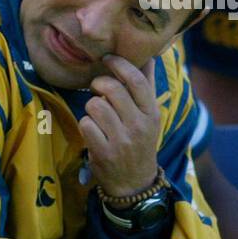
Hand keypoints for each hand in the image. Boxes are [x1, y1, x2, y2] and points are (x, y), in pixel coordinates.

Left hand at [80, 55, 161, 197]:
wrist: (134, 182)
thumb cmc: (140, 142)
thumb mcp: (150, 116)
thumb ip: (147, 86)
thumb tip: (149, 56)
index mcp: (152, 113)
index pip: (136, 80)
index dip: (120, 64)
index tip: (108, 58)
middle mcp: (139, 125)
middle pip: (112, 89)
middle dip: (99, 84)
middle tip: (97, 88)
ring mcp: (121, 140)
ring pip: (95, 105)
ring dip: (91, 107)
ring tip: (98, 115)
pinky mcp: (104, 152)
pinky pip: (85, 124)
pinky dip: (85, 124)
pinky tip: (93, 131)